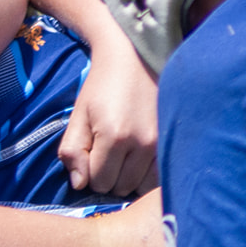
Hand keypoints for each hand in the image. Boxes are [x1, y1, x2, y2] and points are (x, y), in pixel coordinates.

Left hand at [59, 39, 157, 197]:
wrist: (136, 59)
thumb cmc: (102, 87)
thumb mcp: (79, 116)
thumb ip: (72, 151)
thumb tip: (79, 185)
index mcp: (114, 136)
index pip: (98, 183)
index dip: (90, 173)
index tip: (92, 154)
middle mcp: (142, 143)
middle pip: (120, 188)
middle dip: (109, 177)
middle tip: (107, 153)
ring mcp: (161, 144)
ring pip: (140, 187)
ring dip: (128, 178)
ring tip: (124, 156)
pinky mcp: (172, 142)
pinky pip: (158, 178)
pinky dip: (146, 175)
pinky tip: (139, 158)